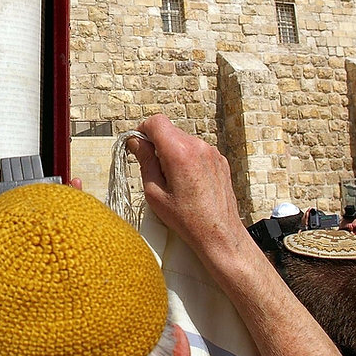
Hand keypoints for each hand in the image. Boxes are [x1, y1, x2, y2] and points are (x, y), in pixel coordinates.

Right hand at [127, 114, 244, 257]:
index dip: (143, 131)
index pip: (156, 122)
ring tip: (173, 180)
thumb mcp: (155, 192)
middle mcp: (198, 146)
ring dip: (173, 152)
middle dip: (157, 144)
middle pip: (169, 130)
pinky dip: (188, 159)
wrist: (219, 233)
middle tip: (154, 169)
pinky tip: (188, 182)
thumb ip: (144, 161)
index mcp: (180, 152)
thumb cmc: (187, 218)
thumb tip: (136, 142)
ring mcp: (212, 152)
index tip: (138, 146)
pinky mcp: (220, 160)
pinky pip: (197, 150)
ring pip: (183, 140)